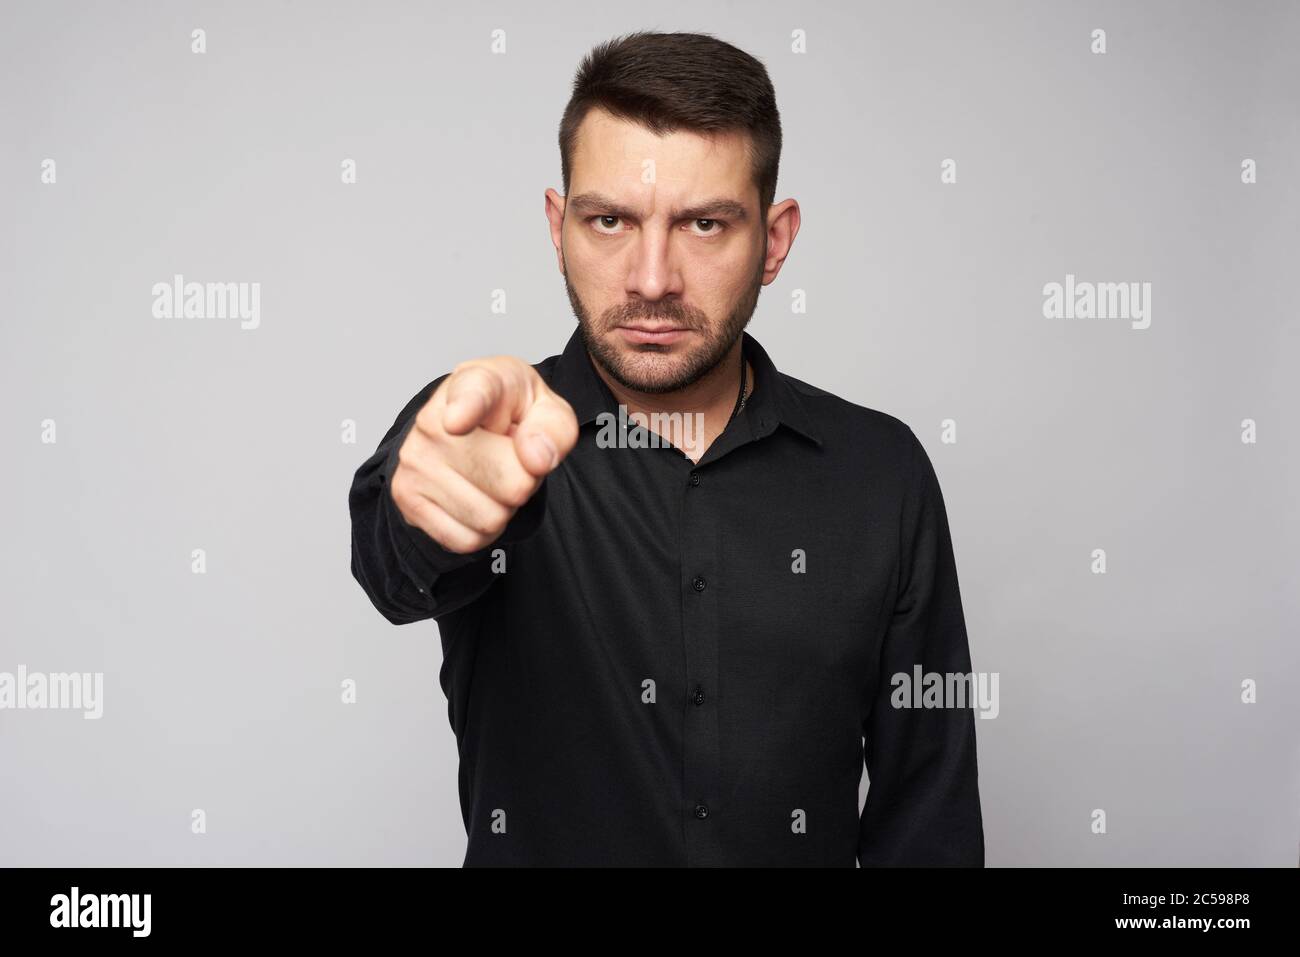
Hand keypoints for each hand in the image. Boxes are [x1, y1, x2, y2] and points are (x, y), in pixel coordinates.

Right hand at [390, 356, 578, 552]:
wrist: (464, 425)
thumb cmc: (508, 414)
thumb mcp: (546, 409)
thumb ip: (554, 428)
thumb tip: (535, 458)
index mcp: (476, 382)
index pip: (472, 395)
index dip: (467, 409)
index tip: (458, 421)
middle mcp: (434, 419)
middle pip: (509, 482)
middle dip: (525, 482)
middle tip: (513, 461)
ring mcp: (416, 460)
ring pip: (489, 518)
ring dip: (504, 508)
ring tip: (492, 477)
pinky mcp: (406, 496)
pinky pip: (466, 540)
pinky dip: (482, 531)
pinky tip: (475, 497)